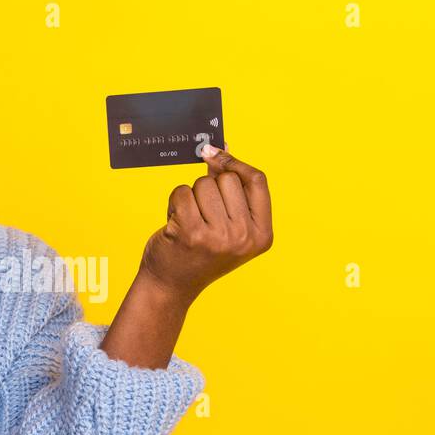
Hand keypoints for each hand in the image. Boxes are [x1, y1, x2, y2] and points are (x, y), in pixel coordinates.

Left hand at [138, 142, 273, 304]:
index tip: (217, 155)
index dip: (237, 163)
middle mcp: (244, 237)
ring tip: (190, 221)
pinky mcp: (191, 232)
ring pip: (204, 183)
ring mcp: (218, 236)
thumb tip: (222, 149)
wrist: (172, 286)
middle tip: (203, 215)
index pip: (258, 180)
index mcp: (262, 235)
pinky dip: (174, 202)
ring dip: (191, 196)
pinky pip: (182, 192)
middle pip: (228, 179)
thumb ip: (233, 192)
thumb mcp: (230, 227)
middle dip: (210, 187)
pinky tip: (175, 223)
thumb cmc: (200, 252)